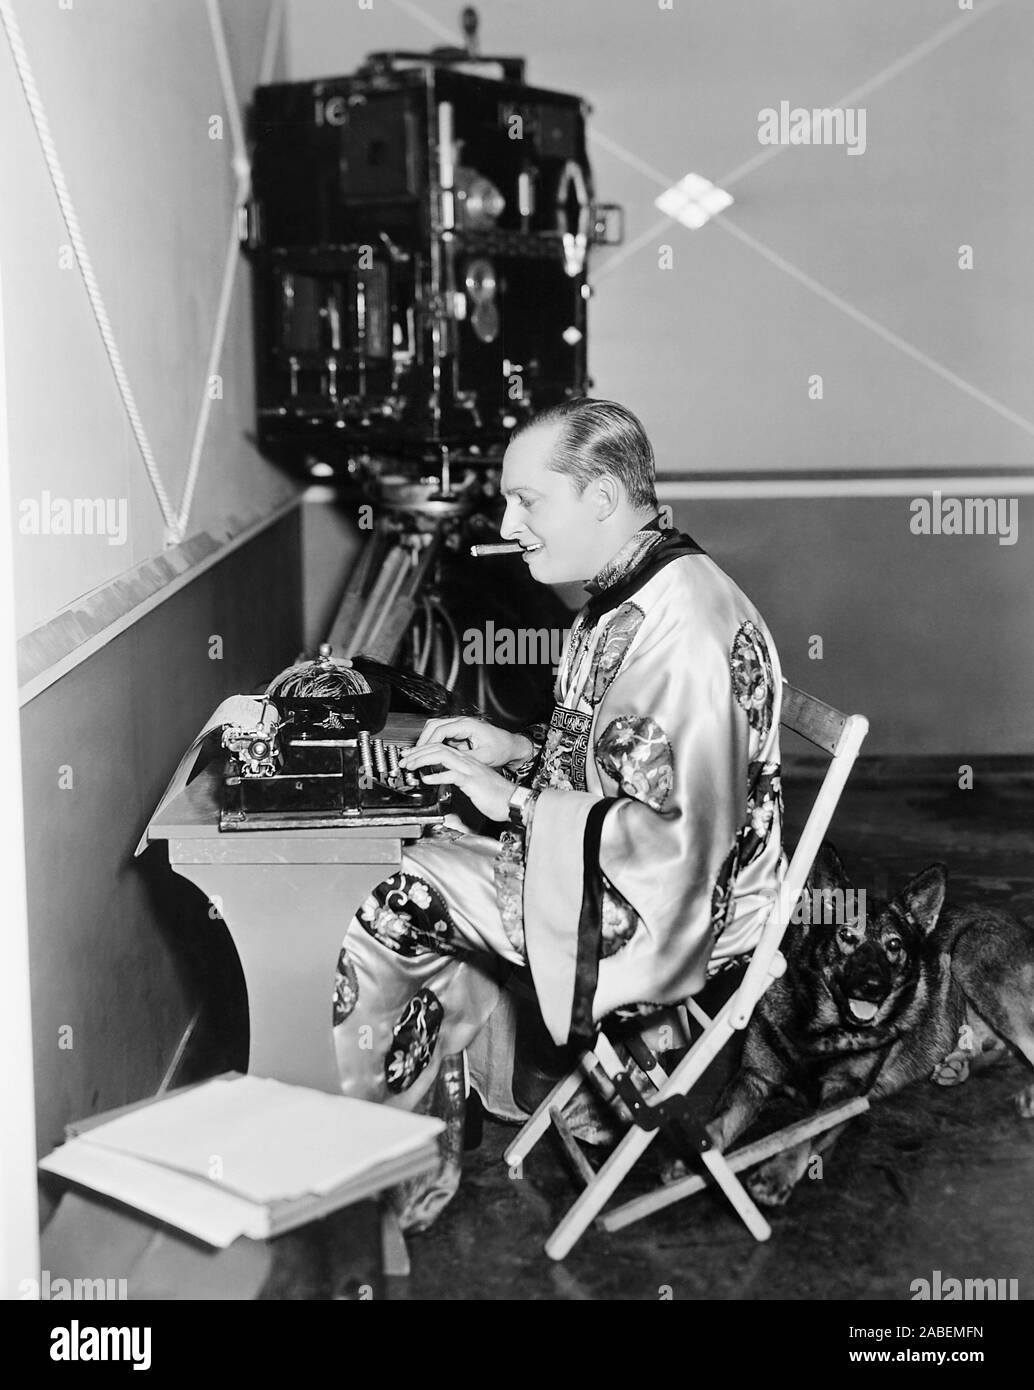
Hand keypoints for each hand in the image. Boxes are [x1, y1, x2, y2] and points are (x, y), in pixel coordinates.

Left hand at [399, 741, 514, 822]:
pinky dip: (438, 776)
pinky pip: (453, 775)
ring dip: (423, 760)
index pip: (442, 748)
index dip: (423, 750)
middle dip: (418, 752)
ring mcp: (471, 771)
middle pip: (439, 748)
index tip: (410, 756)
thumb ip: (458, 778)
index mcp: (467, 762)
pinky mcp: (473, 782)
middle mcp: (468, 763)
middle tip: (403, 759)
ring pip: (443, 757)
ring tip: (410, 766)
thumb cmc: (496, 796)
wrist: (514, 801)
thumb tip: (442, 778)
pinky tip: (427, 780)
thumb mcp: (473, 785)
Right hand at [413, 716, 531, 769]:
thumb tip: (448, 766)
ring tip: (418, 753)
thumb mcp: (484, 757)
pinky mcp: (459, 731)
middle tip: (413, 754)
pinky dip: (432, 741)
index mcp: (467, 725)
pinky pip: (441, 733)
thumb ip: (464, 760)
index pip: (441, 730)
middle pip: (433, 725)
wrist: (511, 745)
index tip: (421, 754)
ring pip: (435, 727)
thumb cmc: (501, 748)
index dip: (428, 742)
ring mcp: (460, 725)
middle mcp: (462, 722)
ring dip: (425, 739)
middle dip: (422, 740)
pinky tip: (428, 753)